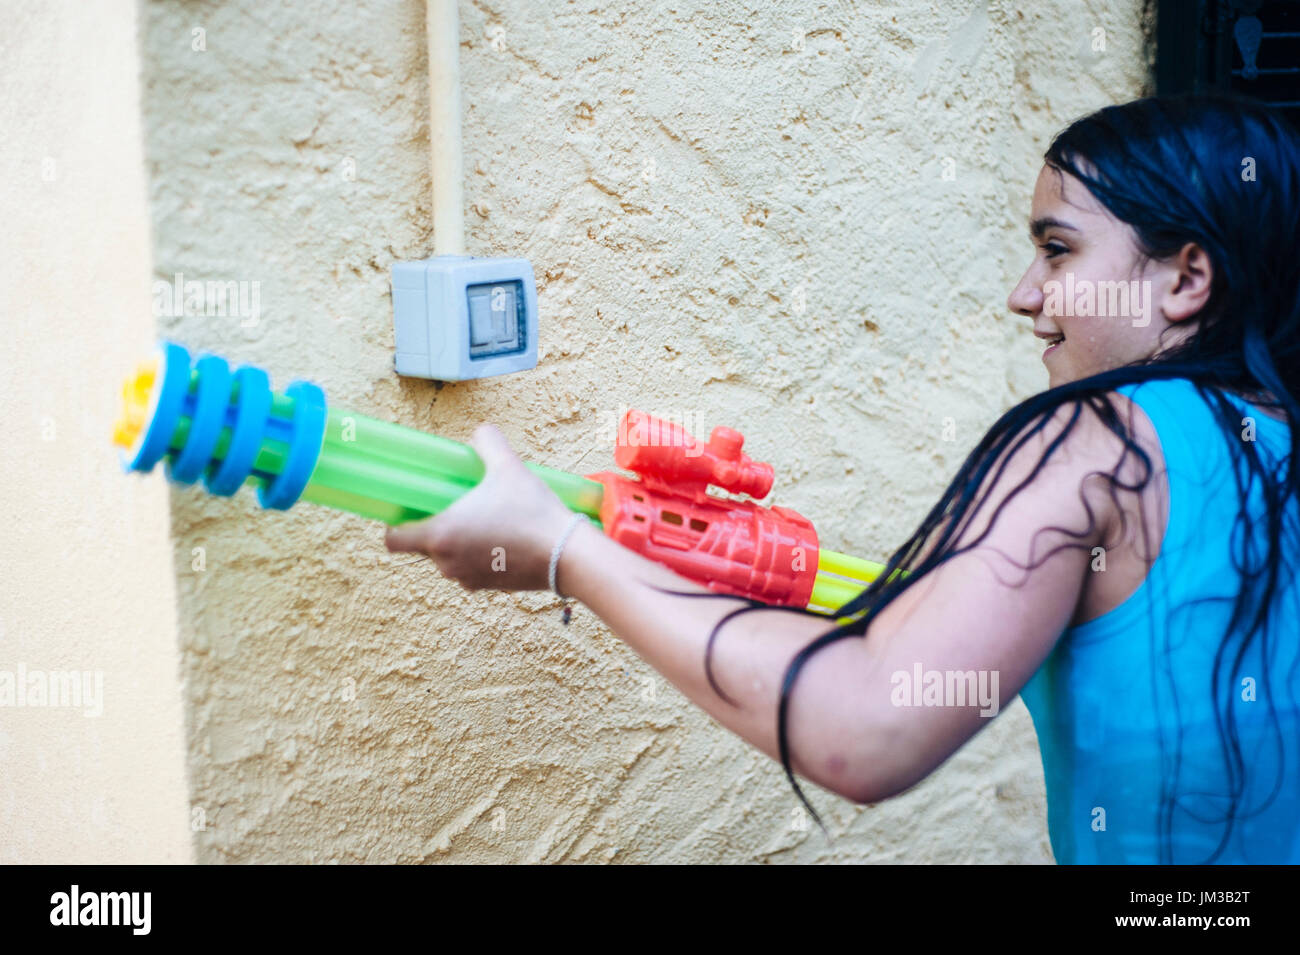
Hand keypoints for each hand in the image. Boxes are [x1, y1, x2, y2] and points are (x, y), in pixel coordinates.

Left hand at [384, 423, 577, 591]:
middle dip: (434, 526)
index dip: (395, 524)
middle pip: (422, 546)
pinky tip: (501, 536)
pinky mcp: (488, 587)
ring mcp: (467, 578)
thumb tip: (480, 432)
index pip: (393, 540)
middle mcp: (446, 563)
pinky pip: (470, 568)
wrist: (566, 555)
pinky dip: (477, 554)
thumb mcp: (509, 466)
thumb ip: (488, 442)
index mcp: (440, 535)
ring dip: (457, 541)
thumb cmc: (532, 512)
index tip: (410, 508)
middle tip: (455, 504)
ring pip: (448, 558)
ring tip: (483, 518)